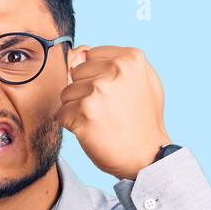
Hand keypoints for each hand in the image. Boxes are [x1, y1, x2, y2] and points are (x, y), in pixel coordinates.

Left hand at [59, 45, 170, 180]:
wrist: (147, 156)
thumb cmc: (145, 119)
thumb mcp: (145, 81)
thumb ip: (118, 62)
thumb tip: (81, 53)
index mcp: (130, 58)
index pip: (91, 56)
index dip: (96, 76)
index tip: (112, 93)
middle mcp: (114, 70)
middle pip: (76, 72)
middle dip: (85, 91)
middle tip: (106, 110)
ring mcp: (97, 91)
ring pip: (67, 93)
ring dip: (77, 109)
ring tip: (100, 121)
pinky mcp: (83, 113)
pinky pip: (63, 113)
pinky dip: (73, 125)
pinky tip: (93, 131)